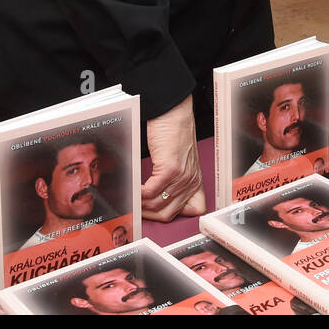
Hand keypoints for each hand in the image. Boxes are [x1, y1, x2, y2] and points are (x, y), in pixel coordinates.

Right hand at [141, 94, 205, 220]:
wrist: (174, 113)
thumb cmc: (174, 132)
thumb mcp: (180, 161)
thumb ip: (174, 181)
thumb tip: (155, 198)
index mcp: (196, 180)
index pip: (193, 210)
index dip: (169, 214)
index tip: (153, 212)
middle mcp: (192, 181)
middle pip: (168, 213)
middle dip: (148, 214)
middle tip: (137, 208)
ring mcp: (182, 177)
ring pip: (157, 206)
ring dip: (141, 206)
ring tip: (132, 200)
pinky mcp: (170, 169)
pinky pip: (151, 192)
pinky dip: (139, 195)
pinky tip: (133, 190)